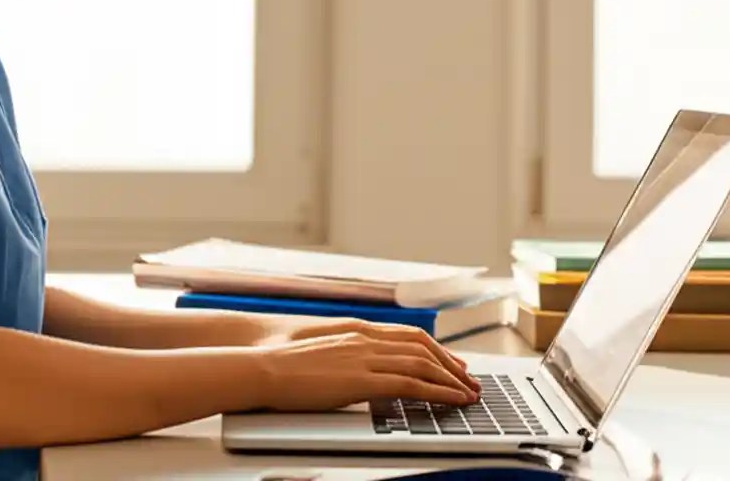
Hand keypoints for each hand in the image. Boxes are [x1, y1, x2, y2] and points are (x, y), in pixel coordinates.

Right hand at [250, 317, 480, 410]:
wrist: (260, 364)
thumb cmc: (279, 362)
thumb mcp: (318, 352)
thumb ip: (342, 356)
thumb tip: (353, 370)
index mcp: (354, 330)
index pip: (406, 335)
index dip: (433, 348)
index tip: (449, 362)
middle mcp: (365, 338)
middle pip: (421, 347)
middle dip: (449, 364)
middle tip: (469, 379)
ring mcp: (365, 356)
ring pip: (423, 364)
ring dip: (451, 379)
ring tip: (469, 393)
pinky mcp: (363, 378)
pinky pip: (412, 383)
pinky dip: (439, 391)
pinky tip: (453, 400)